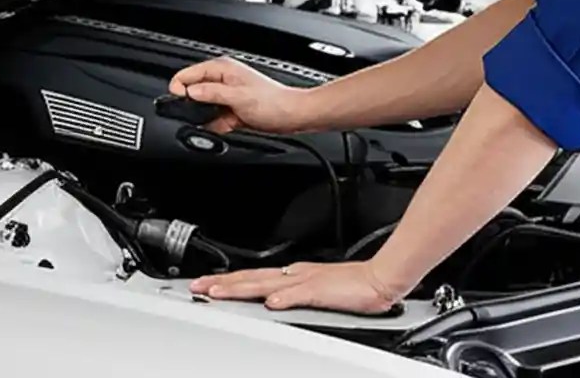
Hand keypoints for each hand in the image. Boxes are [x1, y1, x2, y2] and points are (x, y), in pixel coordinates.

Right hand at [168, 56, 309, 133]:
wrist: (293, 116)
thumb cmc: (274, 102)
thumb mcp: (239, 97)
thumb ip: (212, 93)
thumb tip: (189, 92)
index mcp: (222, 70)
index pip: (188, 74)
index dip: (179, 86)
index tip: (177, 100)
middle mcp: (222, 81)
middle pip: (192, 91)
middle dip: (189, 103)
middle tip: (191, 115)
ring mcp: (226, 97)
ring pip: (202, 106)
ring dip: (201, 116)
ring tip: (207, 122)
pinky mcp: (231, 111)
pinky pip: (212, 118)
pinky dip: (212, 125)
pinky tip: (217, 128)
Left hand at [188, 261, 404, 312]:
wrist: (382, 278)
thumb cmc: (355, 285)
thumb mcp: (317, 289)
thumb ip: (295, 293)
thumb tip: (273, 300)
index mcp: (294, 276)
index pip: (254, 278)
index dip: (228, 282)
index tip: (206, 285)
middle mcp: (295, 275)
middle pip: (251, 279)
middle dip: (222, 284)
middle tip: (197, 287)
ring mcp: (307, 282)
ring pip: (266, 284)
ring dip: (241, 288)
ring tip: (217, 293)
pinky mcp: (322, 290)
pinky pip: (299, 294)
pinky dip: (283, 298)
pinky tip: (269, 303)